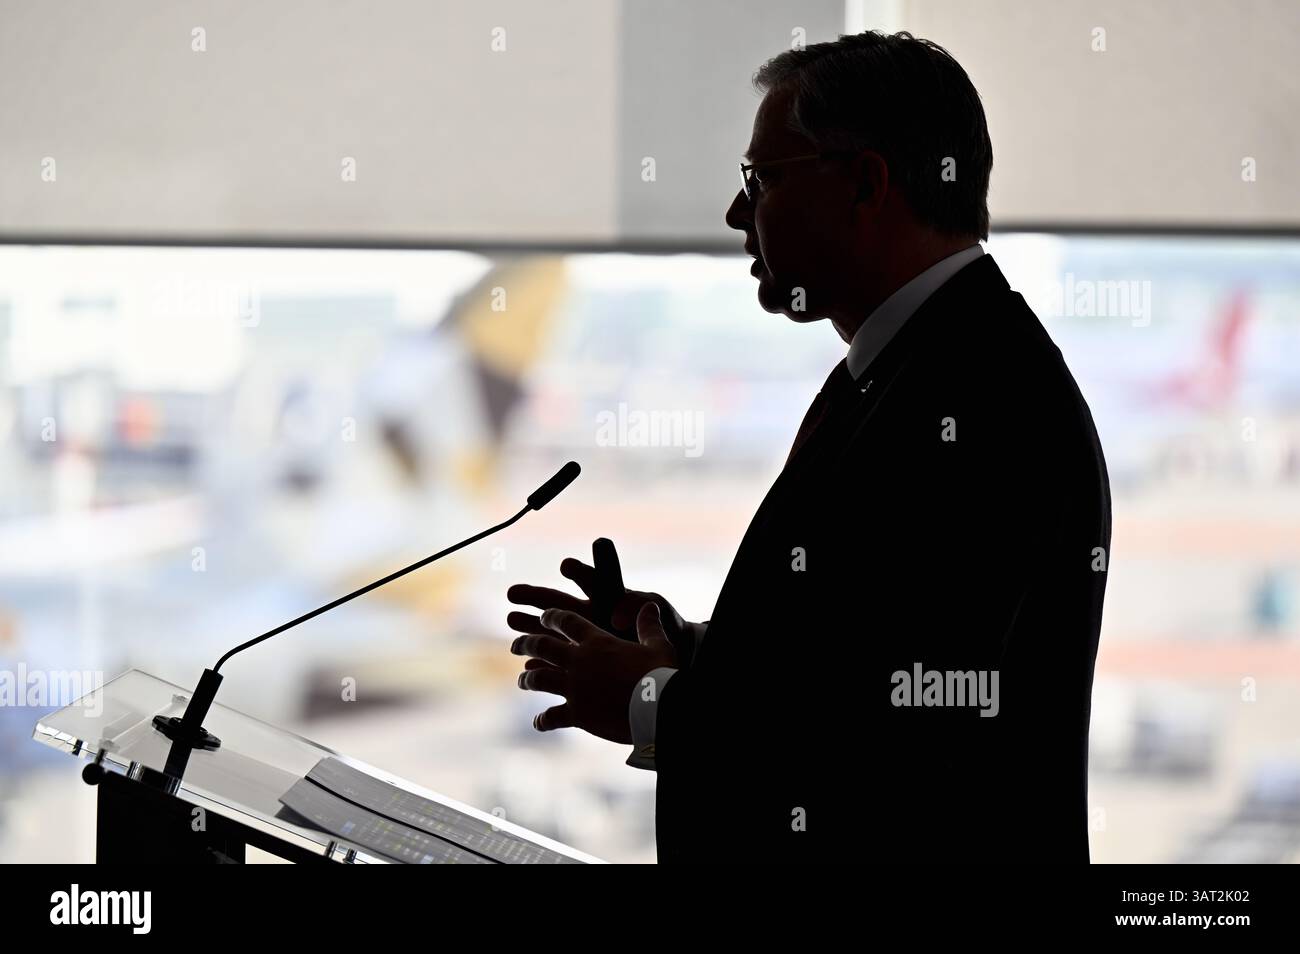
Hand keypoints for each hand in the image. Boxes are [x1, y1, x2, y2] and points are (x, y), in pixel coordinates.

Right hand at [506, 538, 690, 653]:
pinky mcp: (587, 665)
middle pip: (561, 604)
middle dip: (536, 598)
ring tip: (511, 622)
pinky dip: (545, 666)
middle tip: (512, 593)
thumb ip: (640, 607)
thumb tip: (617, 614)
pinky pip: (561, 665)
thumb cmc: (667, 630)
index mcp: (610, 598)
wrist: (670, 659)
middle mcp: (593, 617)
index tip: (566, 567)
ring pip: (553, 633)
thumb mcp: (661, 614)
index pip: (594, 581)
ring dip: (531, 628)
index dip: (581, 573)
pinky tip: (529, 666)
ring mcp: (586, 642)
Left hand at [511, 602, 677, 743]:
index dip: (552, 616)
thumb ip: (649, 626)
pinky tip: (538, 722)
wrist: (658, 711)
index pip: (567, 621)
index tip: (544, 616)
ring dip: (527, 678)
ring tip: (521, 680)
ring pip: (538, 678)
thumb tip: (648, 607)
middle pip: (542, 646)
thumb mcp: (659, 645)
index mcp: (598, 642)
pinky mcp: (576, 714)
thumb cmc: (661, 675)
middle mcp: (580, 662)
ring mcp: (574, 689)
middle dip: (525, 643)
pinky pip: (552, 716)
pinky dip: (543, 720)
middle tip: (515, 644)